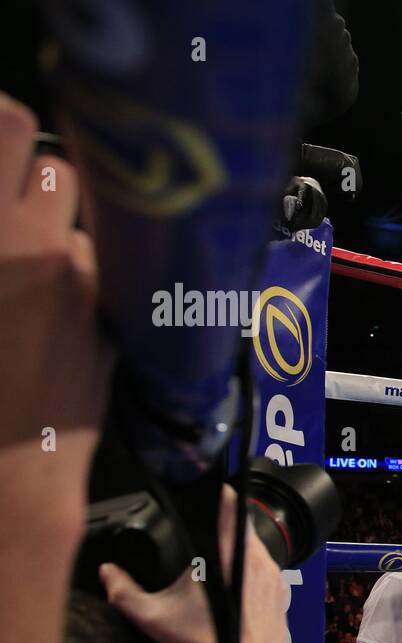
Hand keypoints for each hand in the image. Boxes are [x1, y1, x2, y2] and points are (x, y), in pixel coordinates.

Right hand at [0, 92, 108, 497]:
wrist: (1, 476)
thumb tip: (4, 205)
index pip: (8, 125)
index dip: (1, 130)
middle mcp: (30, 246)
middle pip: (55, 168)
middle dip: (29, 179)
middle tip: (5, 206)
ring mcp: (77, 284)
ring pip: (83, 223)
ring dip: (57, 227)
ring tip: (25, 264)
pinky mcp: (107, 321)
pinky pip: (100, 273)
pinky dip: (80, 275)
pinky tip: (51, 310)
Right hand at [99, 486, 289, 642]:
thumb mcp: (155, 618)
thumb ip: (125, 592)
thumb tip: (107, 573)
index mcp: (227, 555)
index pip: (230, 507)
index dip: (222, 494)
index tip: (214, 487)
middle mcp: (256, 558)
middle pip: (242, 526)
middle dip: (223, 526)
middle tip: (204, 530)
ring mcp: (273, 575)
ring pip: (254, 548)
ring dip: (236, 549)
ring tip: (215, 559)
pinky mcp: (281, 592)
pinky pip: (265, 570)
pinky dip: (250, 571)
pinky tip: (233, 586)